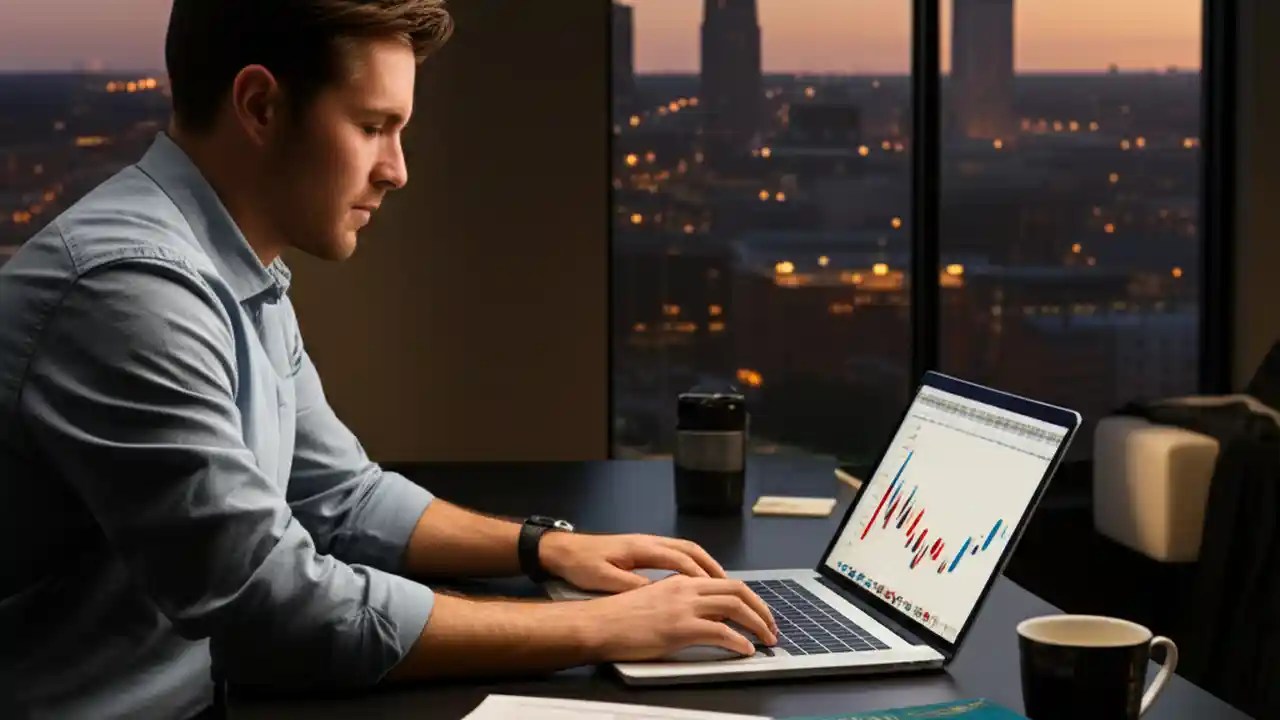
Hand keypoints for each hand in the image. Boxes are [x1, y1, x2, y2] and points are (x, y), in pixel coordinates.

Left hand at [540, 532, 726, 592]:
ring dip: (707, 565)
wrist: (562, 550)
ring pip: (687, 549)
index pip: (682, 560)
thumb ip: (633, 585)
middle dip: (714, 569)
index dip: (703, 577)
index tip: (720, 593)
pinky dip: (694, 564)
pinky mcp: (643, 548)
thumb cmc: (582, 564)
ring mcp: (648, 542)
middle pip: (692, 551)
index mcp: (642, 548)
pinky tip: (698, 579)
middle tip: (734, 589)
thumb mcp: (605, 579)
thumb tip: (661, 594)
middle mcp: (650, 541)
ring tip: (723, 584)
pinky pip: (678, 552)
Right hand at [579, 575, 778, 660]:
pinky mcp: (681, 628)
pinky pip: (721, 632)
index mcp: (682, 581)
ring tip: (766, 639)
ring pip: (735, 608)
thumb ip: (680, 601)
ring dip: (757, 624)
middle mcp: (687, 588)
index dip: (749, 597)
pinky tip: (745, 650)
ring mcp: (685, 607)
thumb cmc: (620, 617)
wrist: (598, 624)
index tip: (758, 612)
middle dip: (761, 609)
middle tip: (771, 626)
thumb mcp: (655, 599)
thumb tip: (703, 613)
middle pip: (738, 591)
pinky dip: (739, 642)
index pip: (727, 583)